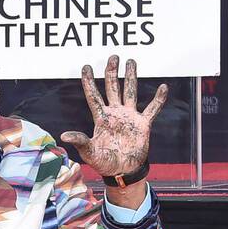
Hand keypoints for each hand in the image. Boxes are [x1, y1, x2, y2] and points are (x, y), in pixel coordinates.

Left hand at [60, 55, 167, 176]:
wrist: (122, 172)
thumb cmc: (104, 163)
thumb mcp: (90, 152)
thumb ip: (80, 141)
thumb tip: (64, 135)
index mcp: (101, 118)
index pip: (94, 96)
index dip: (89, 82)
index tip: (86, 67)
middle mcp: (115, 113)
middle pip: (112, 87)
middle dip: (112, 72)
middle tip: (113, 56)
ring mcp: (129, 117)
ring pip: (130, 91)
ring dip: (131, 77)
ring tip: (131, 61)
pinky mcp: (143, 124)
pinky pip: (152, 109)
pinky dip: (158, 99)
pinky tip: (163, 87)